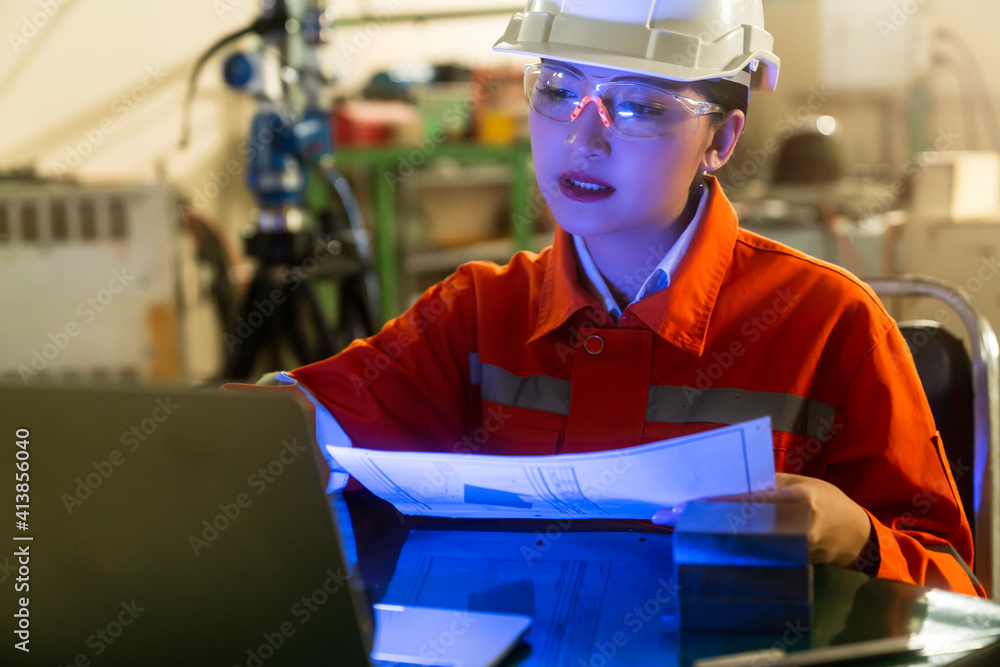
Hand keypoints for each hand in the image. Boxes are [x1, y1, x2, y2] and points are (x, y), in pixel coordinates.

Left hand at [652, 473, 874, 567]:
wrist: (858, 539)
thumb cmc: (827, 501)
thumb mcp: (800, 483)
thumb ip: (765, 484)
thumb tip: (723, 483)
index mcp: (799, 499)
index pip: (746, 498)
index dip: (711, 500)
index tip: (680, 503)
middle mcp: (796, 526)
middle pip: (738, 523)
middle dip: (699, 520)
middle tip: (665, 517)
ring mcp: (793, 551)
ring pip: (741, 543)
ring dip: (706, 537)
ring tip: (676, 530)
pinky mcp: (789, 566)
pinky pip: (752, 556)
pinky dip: (726, 550)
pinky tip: (704, 547)